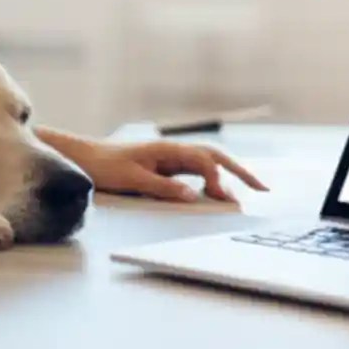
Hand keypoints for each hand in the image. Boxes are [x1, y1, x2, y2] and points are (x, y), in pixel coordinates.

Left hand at [60, 138, 268, 201]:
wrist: (85, 158)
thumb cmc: (106, 166)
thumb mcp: (133, 179)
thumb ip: (163, 187)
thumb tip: (193, 195)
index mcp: (168, 150)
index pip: (205, 161)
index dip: (218, 179)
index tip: (223, 198)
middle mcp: (174, 151)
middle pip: (216, 157)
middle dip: (240, 171)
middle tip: (263, 189)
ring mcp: (172, 158)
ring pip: (208, 163)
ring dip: (229, 175)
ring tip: (249, 191)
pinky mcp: (167, 166)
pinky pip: (196, 171)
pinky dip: (212, 179)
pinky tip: (218, 191)